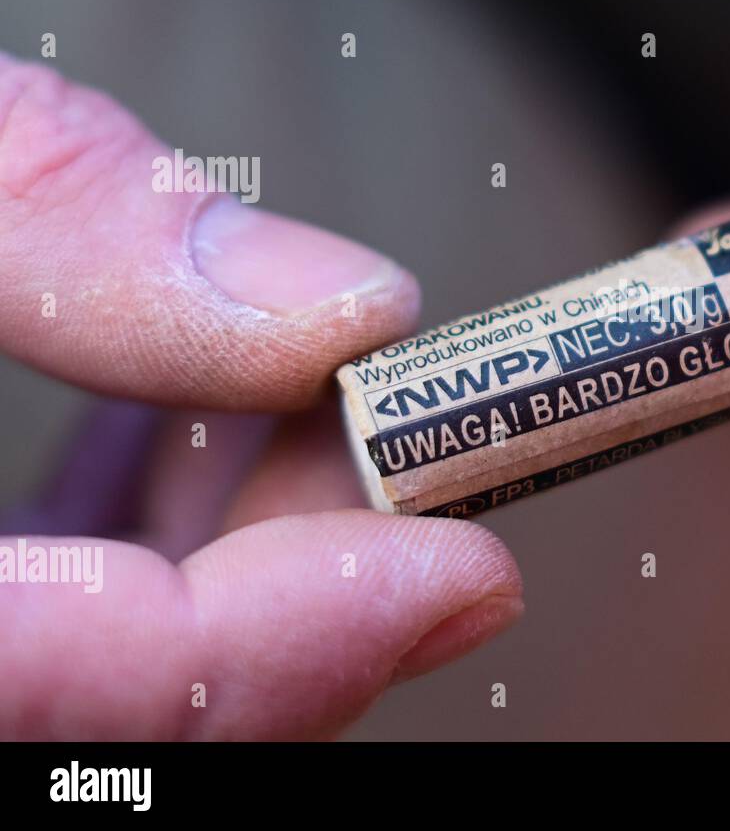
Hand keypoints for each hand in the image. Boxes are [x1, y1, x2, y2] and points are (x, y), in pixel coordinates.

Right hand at [0, 56, 522, 739]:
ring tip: (315, 431)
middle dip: (283, 611)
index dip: (285, 652)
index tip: (461, 575)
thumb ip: (63, 223)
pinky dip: (127, 545)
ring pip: (72, 688)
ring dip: (225, 573)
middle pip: (99, 730)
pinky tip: (192, 439)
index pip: (70, 711)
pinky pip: (23, 622)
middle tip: (409, 485)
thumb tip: (332, 302)